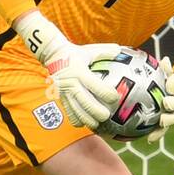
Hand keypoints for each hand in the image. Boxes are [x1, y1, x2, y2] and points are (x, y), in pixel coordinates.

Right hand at [16, 11, 119, 129]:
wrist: (52, 54)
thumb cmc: (74, 53)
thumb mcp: (90, 50)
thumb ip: (105, 51)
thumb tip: (120, 50)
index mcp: (81, 72)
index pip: (96, 86)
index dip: (107, 94)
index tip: (115, 98)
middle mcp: (72, 83)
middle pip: (85, 102)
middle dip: (97, 112)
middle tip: (106, 116)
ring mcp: (65, 92)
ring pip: (75, 111)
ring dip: (87, 119)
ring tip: (96, 124)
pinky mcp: (61, 96)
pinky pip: (68, 111)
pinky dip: (76, 119)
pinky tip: (83, 123)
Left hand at [147, 58, 173, 141]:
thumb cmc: (168, 79)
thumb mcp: (167, 73)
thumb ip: (166, 68)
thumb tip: (164, 59)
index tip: (167, 97)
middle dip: (169, 116)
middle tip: (160, 115)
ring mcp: (171, 116)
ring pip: (167, 125)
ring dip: (161, 129)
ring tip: (152, 135)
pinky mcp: (163, 123)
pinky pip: (159, 130)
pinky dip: (155, 135)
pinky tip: (147, 140)